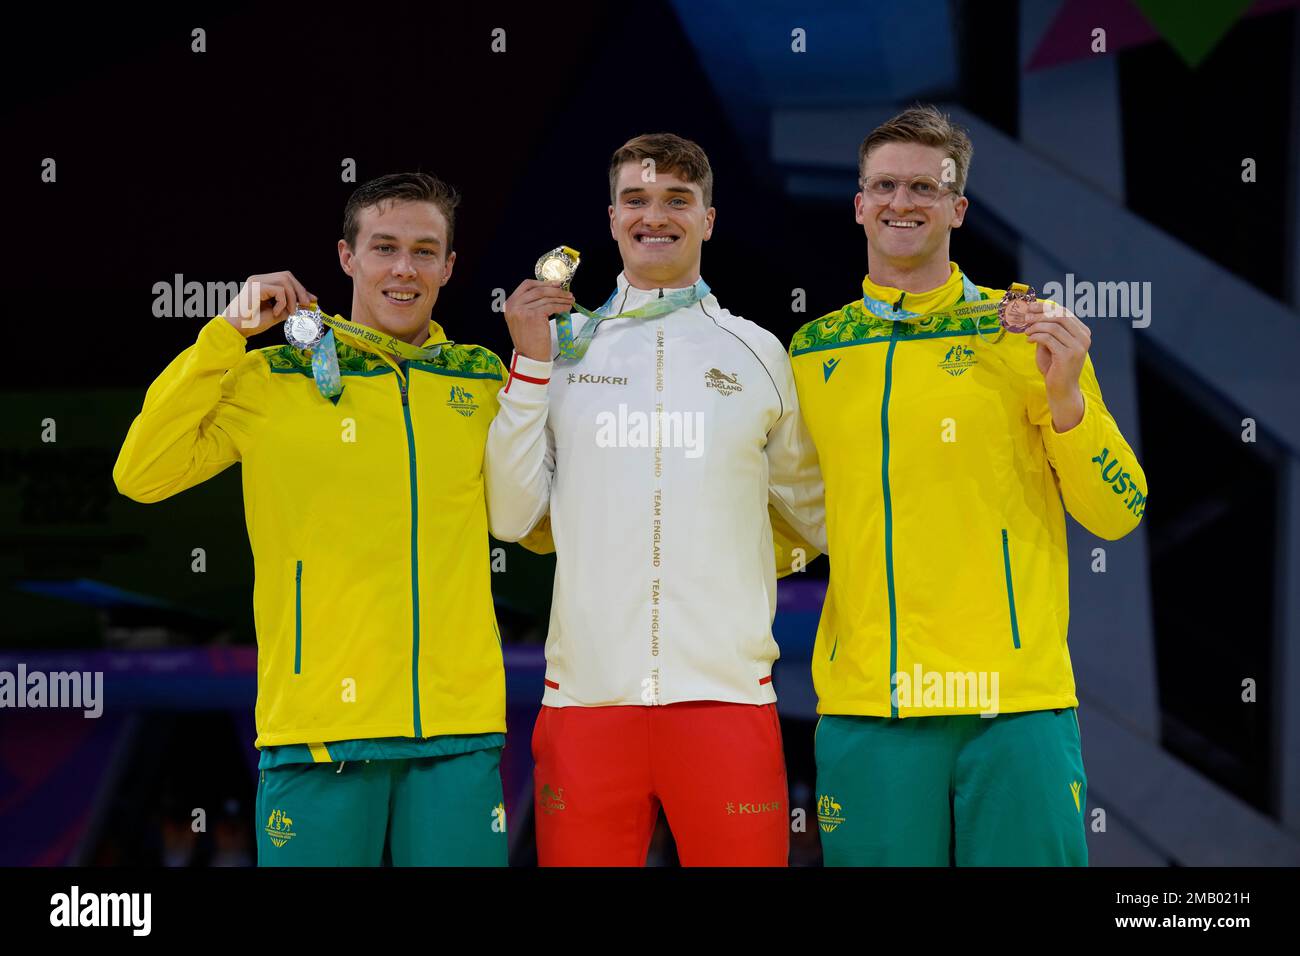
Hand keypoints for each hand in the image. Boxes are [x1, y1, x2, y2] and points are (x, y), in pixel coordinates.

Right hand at [222, 272, 315, 337]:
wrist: (235, 329)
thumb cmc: (252, 323)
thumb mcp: (276, 314)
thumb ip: (289, 307)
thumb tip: (307, 304)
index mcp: (263, 284)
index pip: (286, 279)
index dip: (300, 288)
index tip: (312, 300)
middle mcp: (259, 279)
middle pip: (287, 276)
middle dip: (300, 290)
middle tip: (307, 305)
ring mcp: (257, 281)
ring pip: (285, 280)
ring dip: (292, 297)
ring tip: (289, 312)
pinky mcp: (256, 287)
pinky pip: (279, 290)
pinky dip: (283, 302)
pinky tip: (276, 312)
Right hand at [503, 279, 571, 361]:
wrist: (529, 356)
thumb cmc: (528, 340)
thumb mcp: (522, 319)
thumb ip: (529, 304)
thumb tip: (549, 292)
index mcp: (510, 304)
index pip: (527, 285)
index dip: (543, 283)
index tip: (555, 284)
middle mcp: (514, 305)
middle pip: (539, 290)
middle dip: (556, 290)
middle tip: (567, 292)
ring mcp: (523, 310)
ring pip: (547, 298)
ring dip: (561, 299)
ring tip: (570, 301)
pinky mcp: (534, 315)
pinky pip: (551, 306)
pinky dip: (561, 306)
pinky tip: (566, 308)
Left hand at [1024, 301, 1089, 430]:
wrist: (1061, 389)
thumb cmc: (1055, 367)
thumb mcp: (1051, 344)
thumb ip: (1047, 330)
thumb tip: (1034, 313)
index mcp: (1082, 332)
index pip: (1064, 312)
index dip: (1046, 307)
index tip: (1031, 306)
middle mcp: (1083, 337)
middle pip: (1060, 316)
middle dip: (1040, 314)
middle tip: (1026, 317)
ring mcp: (1077, 346)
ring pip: (1053, 326)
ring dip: (1036, 326)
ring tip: (1026, 331)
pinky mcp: (1068, 355)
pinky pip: (1048, 338)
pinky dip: (1035, 336)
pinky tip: (1029, 340)